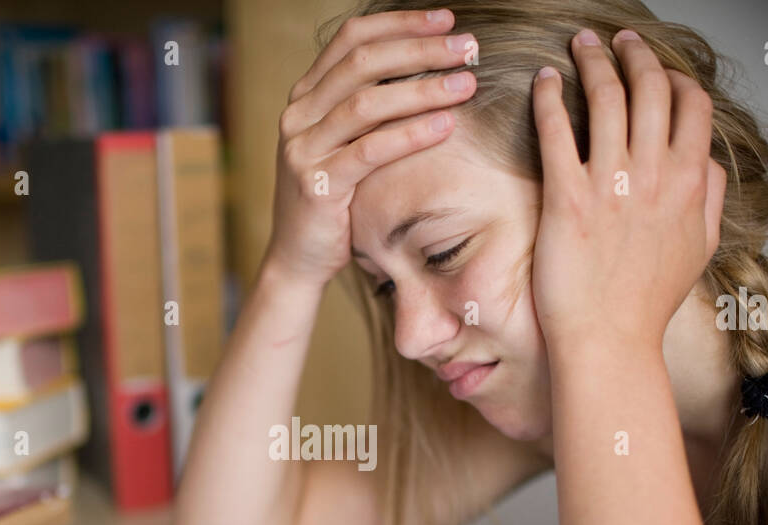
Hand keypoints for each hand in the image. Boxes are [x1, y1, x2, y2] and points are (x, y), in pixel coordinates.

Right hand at [263, 8, 477, 289]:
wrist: (299, 258)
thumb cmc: (336, 200)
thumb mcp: (346, 144)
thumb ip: (370, 108)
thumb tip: (428, 68)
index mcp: (306, 96)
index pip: (352, 39)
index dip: (401, 23)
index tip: (447, 20)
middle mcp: (299, 115)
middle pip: (363, 63)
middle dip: (421, 49)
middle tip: (468, 47)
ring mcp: (304, 149)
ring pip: (367, 103)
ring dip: (423, 89)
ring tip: (467, 83)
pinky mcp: (318, 185)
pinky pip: (369, 151)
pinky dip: (410, 135)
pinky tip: (446, 126)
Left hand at [529, 28, 725, 355]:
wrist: (609, 341)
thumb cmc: (649, 301)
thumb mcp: (700, 247)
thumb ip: (707, 196)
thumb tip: (705, 160)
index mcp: (687, 182)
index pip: (690, 105)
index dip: (674, 77)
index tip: (656, 68)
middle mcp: (653, 175)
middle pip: (650, 88)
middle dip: (634, 54)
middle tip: (615, 41)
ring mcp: (610, 185)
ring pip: (607, 98)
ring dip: (594, 62)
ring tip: (580, 47)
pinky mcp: (567, 199)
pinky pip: (559, 130)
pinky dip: (552, 97)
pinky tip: (546, 81)